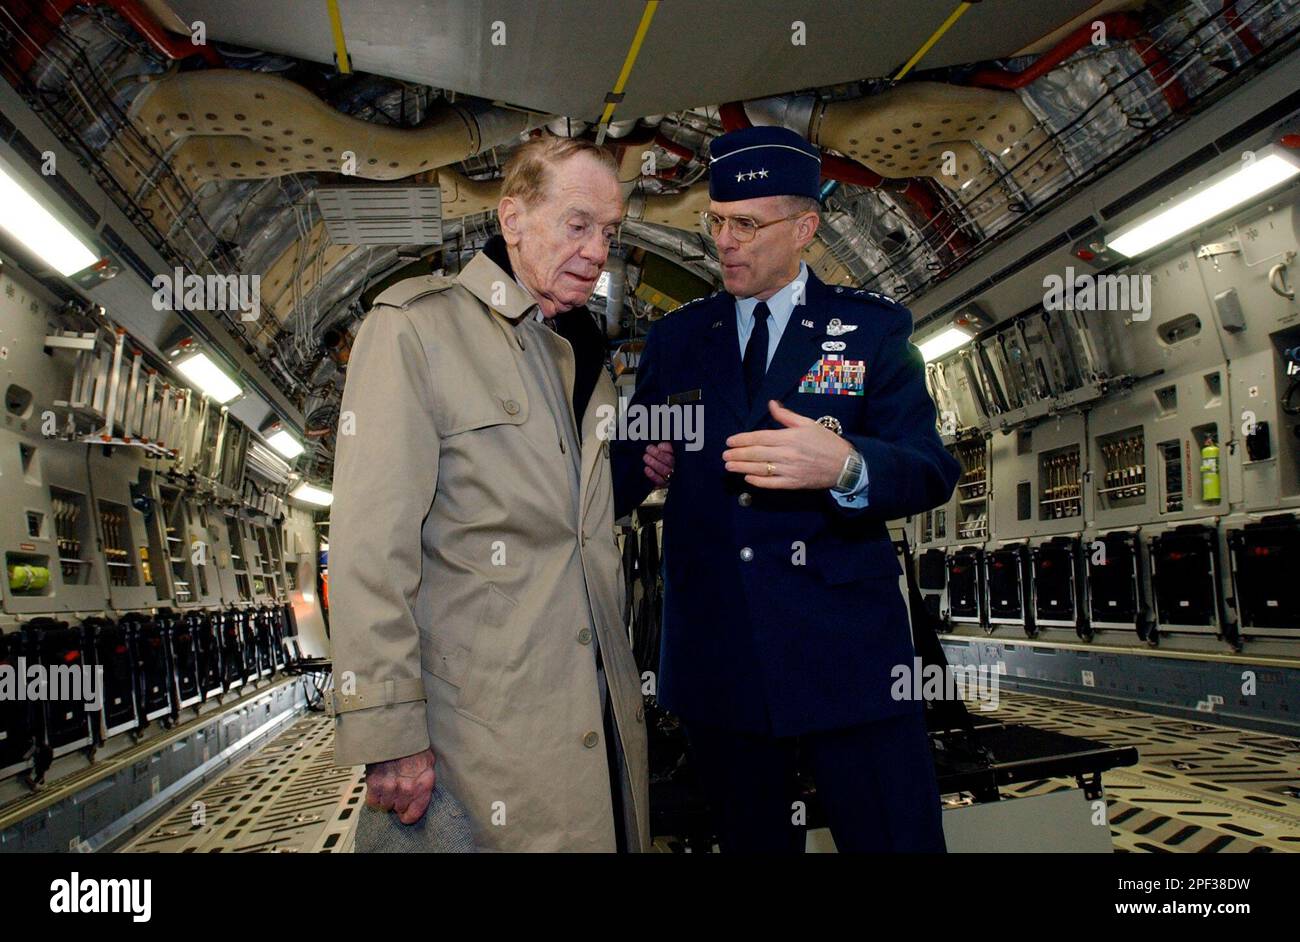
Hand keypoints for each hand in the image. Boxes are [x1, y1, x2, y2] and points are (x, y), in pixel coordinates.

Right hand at [365, 747, 435, 823]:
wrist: (394, 730)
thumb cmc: (411, 743)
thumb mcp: (427, 760)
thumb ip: (426, 777)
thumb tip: (424, 788)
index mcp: (423, 783)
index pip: (415, 812)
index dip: (409, 814)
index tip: (406, 814)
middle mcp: (408, 788)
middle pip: (399, 808)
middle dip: (398, 800)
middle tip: (396, 788)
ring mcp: (390, 787)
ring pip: (386, 806)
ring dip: (386, 797)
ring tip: (387, 783)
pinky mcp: (374, 784)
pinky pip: (372, 801)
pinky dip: (374, 795)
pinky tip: (378, 785)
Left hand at [643, 441, 674, 486]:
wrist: (654, 475)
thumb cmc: (656, 458)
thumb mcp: (659, 450)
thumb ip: (659, 446)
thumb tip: (656, 443)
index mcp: (675, 456)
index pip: (674, 451)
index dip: (667, 448)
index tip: (659, 446)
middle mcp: (674, 466)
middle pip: (669, 460)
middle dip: (658, 454)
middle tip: (648, 449)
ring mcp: (669, 476)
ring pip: (664, 470)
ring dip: (654, 463)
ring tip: (645, 457)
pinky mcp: (663, 484)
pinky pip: (659, 481)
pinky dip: (652, 475)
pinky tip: (646, 469)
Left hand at [723, 400, 852, 489]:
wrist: (844, 465)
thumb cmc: (825, 441)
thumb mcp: (808, 423)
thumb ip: (786, 416)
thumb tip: (771, 404)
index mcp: (790, 437)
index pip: (760, 438)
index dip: (743, 439)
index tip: (729, 441)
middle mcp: (787, 454)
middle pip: (756, 454)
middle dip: (738, 454)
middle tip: (724, 455)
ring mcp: (789, 470)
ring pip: (760, 469)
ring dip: (742, 467)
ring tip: (729, 466)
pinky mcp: (793, 483)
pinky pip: (771, 483)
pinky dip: (758, 481)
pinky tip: (748, 477)